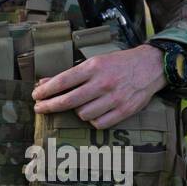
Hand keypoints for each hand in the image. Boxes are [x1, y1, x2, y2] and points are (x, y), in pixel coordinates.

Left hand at [31, 45, 166, 129]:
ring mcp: (114, 99)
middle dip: (49, 106)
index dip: (46, 91)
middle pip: (68, 100)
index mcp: (94, 68)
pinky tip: (92, 114)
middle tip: (39, 108)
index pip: (63, 81)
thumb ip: (72, 74)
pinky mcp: (124, 111)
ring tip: (77, 106)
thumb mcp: (95, 62)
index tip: (36, 96)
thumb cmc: (118, 64)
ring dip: (76, 112)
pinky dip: (92, 120)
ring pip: (83, 114)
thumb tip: (45, 83)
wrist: (150, 66)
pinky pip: (99, 123)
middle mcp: (102, 83)